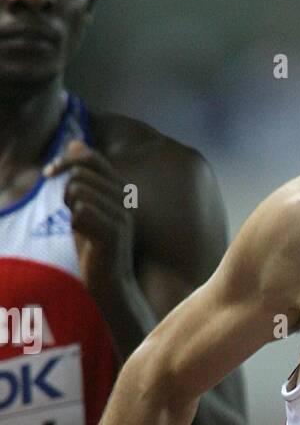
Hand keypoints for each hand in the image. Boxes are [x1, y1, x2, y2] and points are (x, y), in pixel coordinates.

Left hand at [43, 139, 134, 297]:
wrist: (111, 283)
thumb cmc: (96, 246)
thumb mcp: (86, 206)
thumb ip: (82, 177)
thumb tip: (75, 141)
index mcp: (122, 190)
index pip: (91, 157)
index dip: (65, 160)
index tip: (49, 173)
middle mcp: (126, 199)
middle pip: (80, 173)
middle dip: (66, 191)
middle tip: (71, 211)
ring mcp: (122, 216)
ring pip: (79, 191)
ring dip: (70, 208)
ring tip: (79, 225)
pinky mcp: (113, 233)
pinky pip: (80, 212)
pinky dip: (75, 224)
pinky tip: (85, 238)